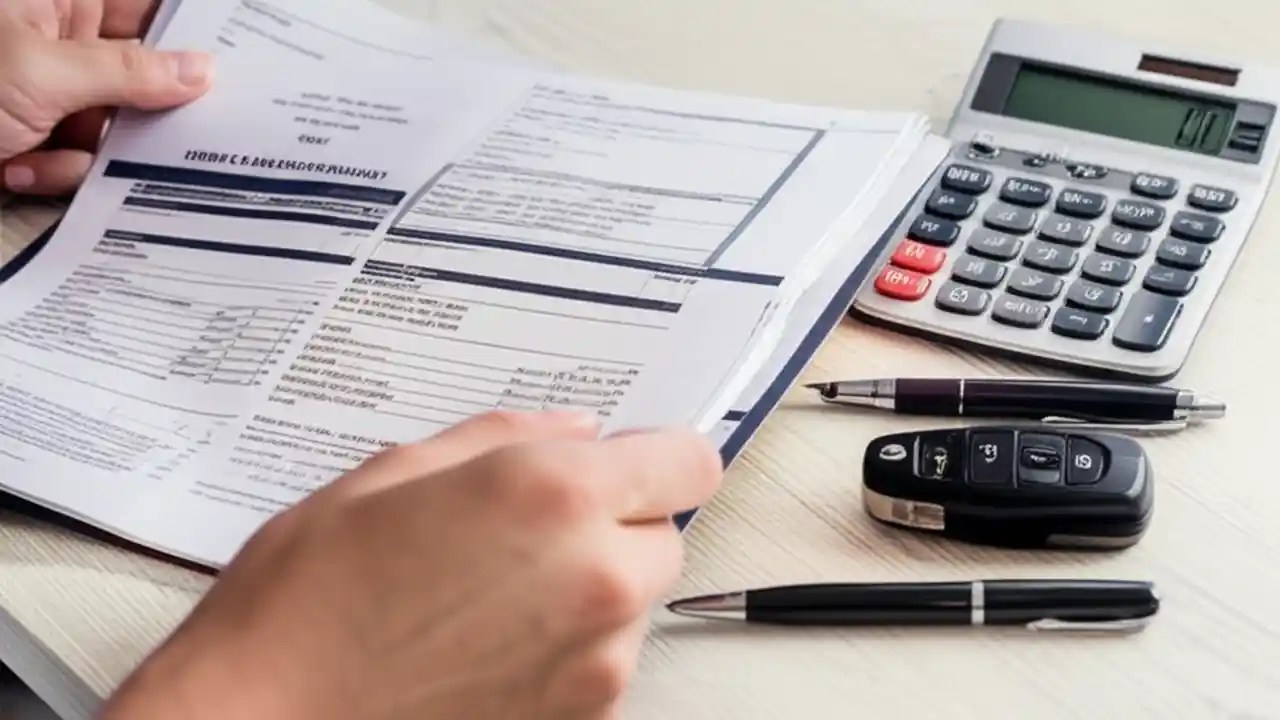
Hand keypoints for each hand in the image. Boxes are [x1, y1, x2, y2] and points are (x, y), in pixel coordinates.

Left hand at [0, 0, 211, 195]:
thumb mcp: (41, 74)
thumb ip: (128, 72)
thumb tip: (202, 71)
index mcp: (61, 3)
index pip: (149, 10)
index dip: (190, 35)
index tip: (229, 65)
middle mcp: (60, 41)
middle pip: (141, 76)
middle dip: (143, 114)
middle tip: (154, 133)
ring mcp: (51, 90)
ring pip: (116, 127)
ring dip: (86, 153)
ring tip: (39, 154)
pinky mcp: (40, 134)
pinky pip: (84, 157)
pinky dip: (56, 170)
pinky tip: (17, 167)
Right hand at [98, 411, 722, 719]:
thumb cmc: (306, 603)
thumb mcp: (393, 475)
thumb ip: (506, 438)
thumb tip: (574, 430)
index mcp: (553, 496)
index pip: (688, 461)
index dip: (659, 456)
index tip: (631, 461)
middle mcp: (593, 578)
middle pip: (664, 535)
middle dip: (615, 523)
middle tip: (532, 528)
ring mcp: (594, 662)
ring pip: (635, 602)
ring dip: (591, 587)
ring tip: (491, 591)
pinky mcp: (581, 719)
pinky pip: (605, 662)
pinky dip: (570, 647)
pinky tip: (488, 641)